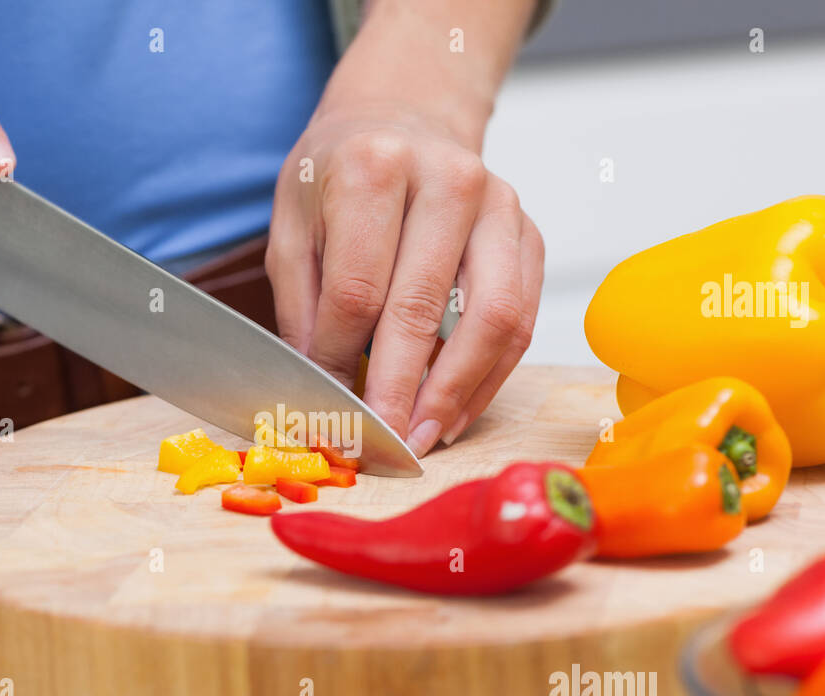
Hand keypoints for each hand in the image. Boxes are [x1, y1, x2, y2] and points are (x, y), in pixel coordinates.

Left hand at [266, 103, 541, 456]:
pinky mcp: (530, 236)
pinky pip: (521, 322)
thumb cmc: (340, 177)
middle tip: (382, 446)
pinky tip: (454, 411)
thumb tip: (321, 389)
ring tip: (424, 437)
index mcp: (375, 168)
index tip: (328, 410)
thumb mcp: (294, 227)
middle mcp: (449, 180)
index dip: (341, 361)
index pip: (359, 290)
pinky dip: (489, 377)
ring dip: (457, 392)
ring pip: (493, 319)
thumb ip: (305, 306)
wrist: (403, 120)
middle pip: (425, 309)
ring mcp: (501, 206)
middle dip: (401, 391)